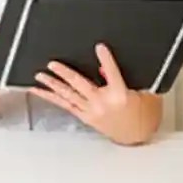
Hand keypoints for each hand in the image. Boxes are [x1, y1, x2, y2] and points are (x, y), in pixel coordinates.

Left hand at [29, 43, 160, 145]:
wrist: (137, 135)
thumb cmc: (141, 111)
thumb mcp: (142, 92)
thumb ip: (125, 78)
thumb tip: (103, 69)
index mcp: (120, 95)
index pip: (113, 74)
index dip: (106, 60)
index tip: (100, 47)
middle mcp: (103, 104)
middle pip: (81, 85)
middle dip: (65, 73)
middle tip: (52, 63)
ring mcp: (92, 111)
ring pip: (69, 96)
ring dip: (53, 85)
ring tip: (40, 76)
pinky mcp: (85, 117)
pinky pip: (66, 105)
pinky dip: (52, 98)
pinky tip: (40, 91)